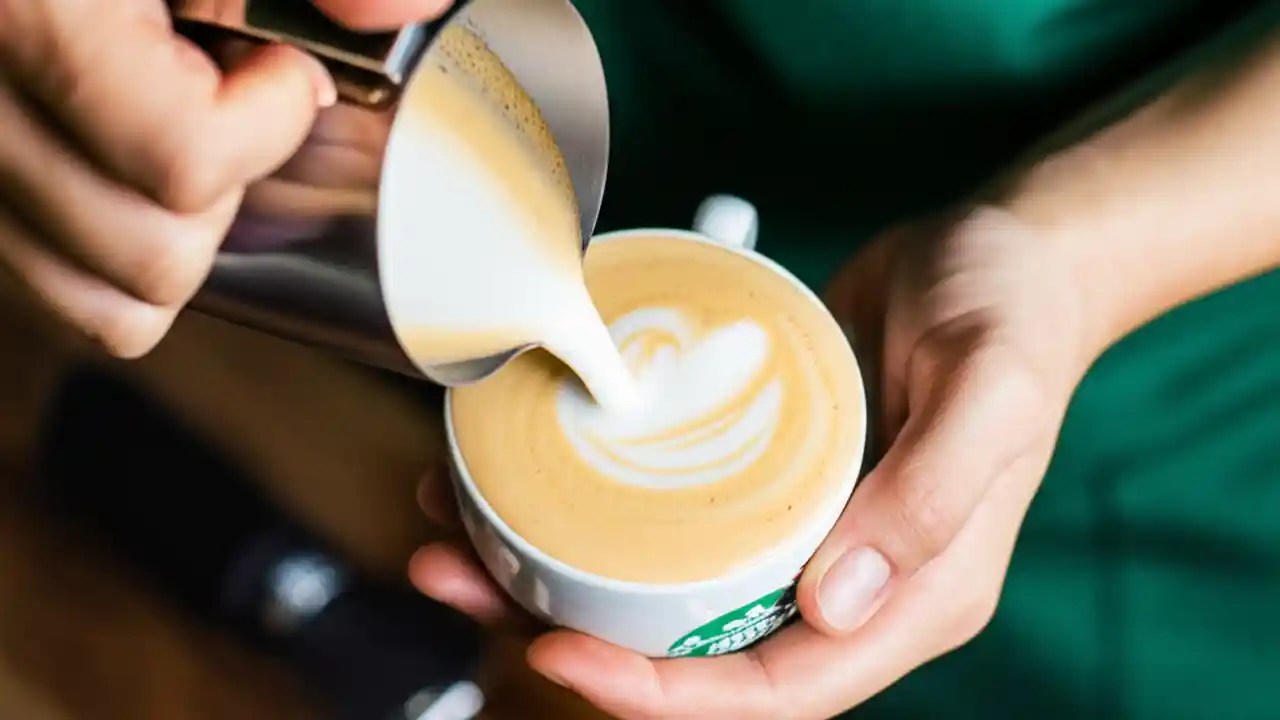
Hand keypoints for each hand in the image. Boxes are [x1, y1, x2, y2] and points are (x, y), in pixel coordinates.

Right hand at [0, 0, 451, 357]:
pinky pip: (53, 290)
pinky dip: (111, 254)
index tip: (277, 59)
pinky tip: (122, 161)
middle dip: (222, 185)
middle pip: (152, 254)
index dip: (267, 115)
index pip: (182, 156)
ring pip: (101, 301)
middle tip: (218, 93)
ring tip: (166, 127)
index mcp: (22, 14)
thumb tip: (398, 6)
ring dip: (169, 232)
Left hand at [409, 206, 1096, 718]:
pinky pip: (664, 513)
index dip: (666, 694)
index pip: (778, 690)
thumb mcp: (992, 390)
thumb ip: (930, 497)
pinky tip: (513, 469)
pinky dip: (585, 504)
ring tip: (451, 524)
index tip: (564, 652)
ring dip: (550, 570)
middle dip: (571, 635)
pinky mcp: (761, 475)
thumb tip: (833, 605)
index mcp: (910, 596)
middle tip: (458, 572)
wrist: (1004, 253)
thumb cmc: (1010, 315)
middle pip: (695, 652)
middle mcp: (844, 582)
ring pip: (662, 588)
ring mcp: (797, 530)